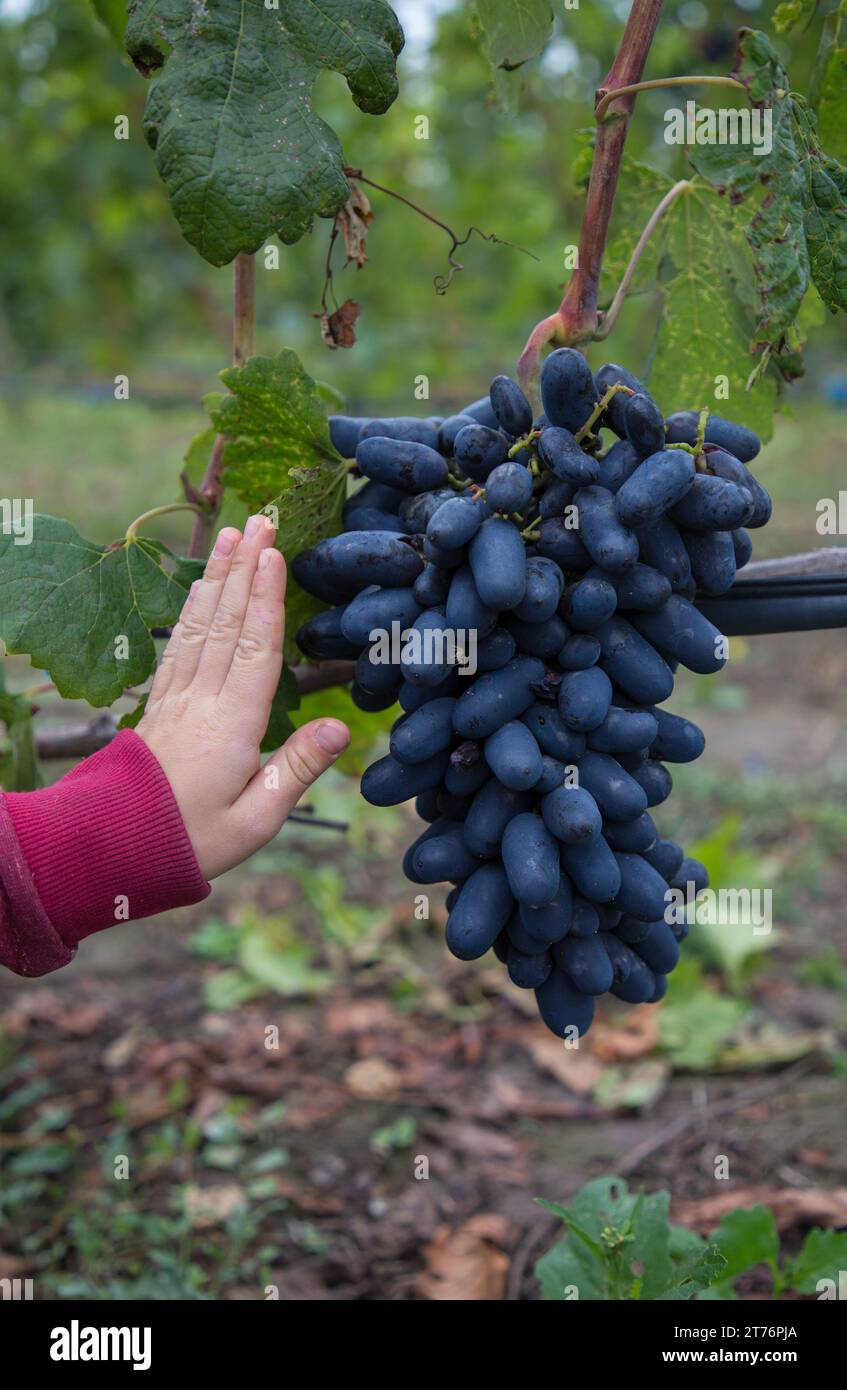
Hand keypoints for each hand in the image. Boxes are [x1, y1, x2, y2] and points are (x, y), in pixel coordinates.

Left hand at [137, 514, 349, 878]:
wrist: (113, 851)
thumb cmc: (191, 841)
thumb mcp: (257, 819)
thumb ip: (298, 768)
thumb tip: (339, 727)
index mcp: (231, 727)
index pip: (254, 650)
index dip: (266, 600)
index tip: (274, 555)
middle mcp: (201, 702)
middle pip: (227, 623)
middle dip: (244, 569)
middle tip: (259, 520)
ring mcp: (175, 700)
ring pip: (199, 627)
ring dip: (216, 578)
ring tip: (230, 536)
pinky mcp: (158, 707)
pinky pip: (177, 647)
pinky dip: (190, 611)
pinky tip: (198, 590)